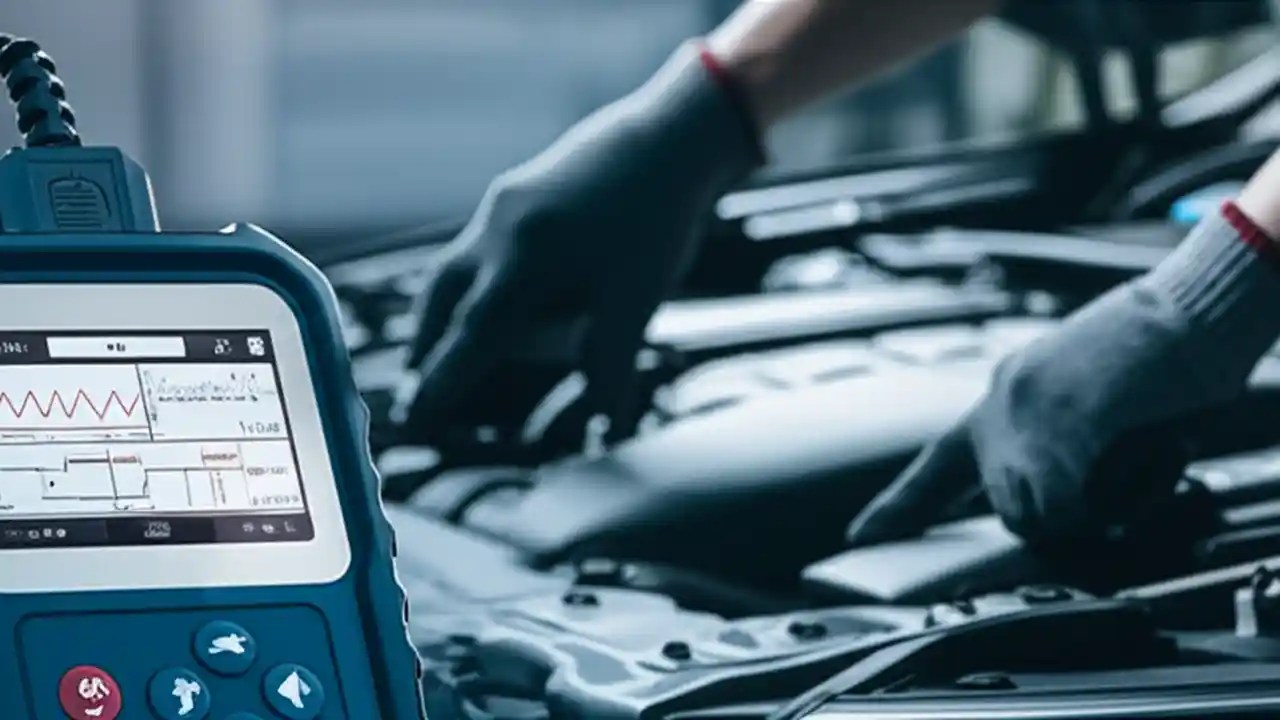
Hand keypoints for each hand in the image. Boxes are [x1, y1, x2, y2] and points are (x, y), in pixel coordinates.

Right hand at [391, 44, 759, 441]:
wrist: (670, 135)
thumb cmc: (657, 219)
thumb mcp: (637, 298)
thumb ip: (611, 363)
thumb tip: (607, 427)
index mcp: (524, 260)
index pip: (471, 336)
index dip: (440, 382)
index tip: (414, 419)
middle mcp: (499, 232)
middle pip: (442, 302)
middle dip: (425, 349)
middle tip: (412, 391)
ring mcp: (502, 206)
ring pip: (453, 269)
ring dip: (440, 315)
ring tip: (434, 347)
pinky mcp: (514, 191)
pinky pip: (474, 246)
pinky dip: (467, 282)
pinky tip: (481, 293)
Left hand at [848, 211, 1279, 544]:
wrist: (1196, 306)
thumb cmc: (1158, 364)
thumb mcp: (1094, 418)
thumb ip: (1064, 465)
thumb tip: (1057, 519)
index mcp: (1003, 400)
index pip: (937, 465)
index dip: (899, 506)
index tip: (859, 535)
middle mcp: (1001, 401)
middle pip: (1008, 509)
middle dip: (1064, 517)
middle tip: (1117, 487)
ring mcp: (1025, 406)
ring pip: (1032, 513)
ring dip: (1090, 508)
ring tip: (1134, 455)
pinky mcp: (1060, 413)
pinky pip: (1064, 501)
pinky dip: (1109, 498)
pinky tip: (1135, 451)